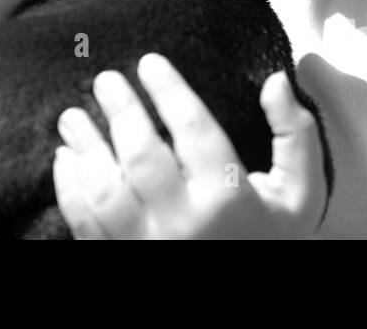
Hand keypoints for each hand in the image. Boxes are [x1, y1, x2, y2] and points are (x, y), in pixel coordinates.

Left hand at [52, 54, 326, 238]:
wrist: (245, 304)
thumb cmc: (269, 237)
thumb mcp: (300, 194)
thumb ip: (295, 136)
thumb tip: (277, 81)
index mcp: (230, 199)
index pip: (193, 130)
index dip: (169, 90)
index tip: (150, 63)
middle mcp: (185, 223)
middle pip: (142, 156)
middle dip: (121, 110)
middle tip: (107, 79)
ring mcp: (148, 245)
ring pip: (105, 190)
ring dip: (84, 147)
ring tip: (73, 115)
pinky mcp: (120, 259)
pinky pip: (85, 223)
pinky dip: (69, 188)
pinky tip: (66, 158)